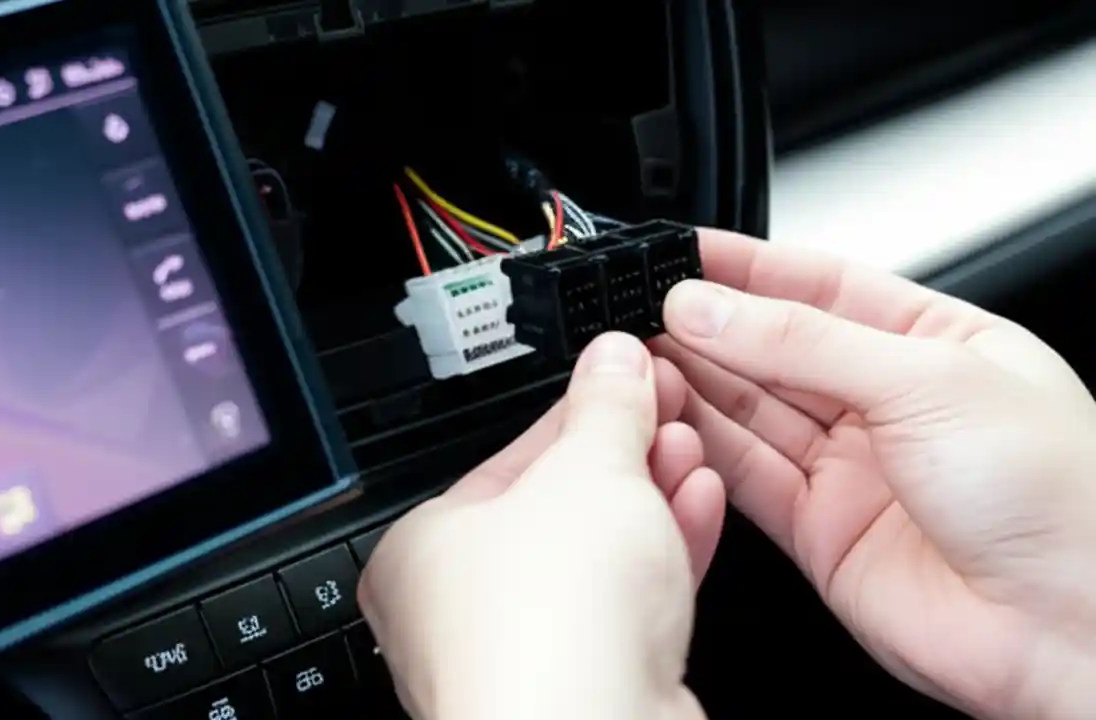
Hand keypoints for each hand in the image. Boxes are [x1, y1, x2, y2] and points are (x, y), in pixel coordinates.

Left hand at [358, 333, 725, 719]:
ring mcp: (524, 660)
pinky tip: (697, 507)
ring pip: (596, 562)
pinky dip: (663, 558)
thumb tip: (613, 364)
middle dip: (623, 453)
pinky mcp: (586, 694)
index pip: (507, 457)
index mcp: (420, 550)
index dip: (577, 409)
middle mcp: (458, 614)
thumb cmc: (543, 629)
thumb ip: (606, 410)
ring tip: (689, 448)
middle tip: (666, 406)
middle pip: (555, 510)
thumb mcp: (586, 473)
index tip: (623, 378)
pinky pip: (627, 610)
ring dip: (650, 500)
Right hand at [652, 231, 1095, 719]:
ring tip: (642, 353)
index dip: (748, 267)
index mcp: (935, 344)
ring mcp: (853, 469)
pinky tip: (672, 414)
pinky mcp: (820, 531)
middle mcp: (889, 403)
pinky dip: (704, 447)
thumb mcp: (927, 379)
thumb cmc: (1061, 497)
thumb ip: (805, 343)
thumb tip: (712, 306)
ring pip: (752, 411)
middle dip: (712, 324)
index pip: (821, 287)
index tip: (685, 253)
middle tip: (649, 306)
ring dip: (697, 381)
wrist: (1076, 629)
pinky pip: (746, 476)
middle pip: (778, 348)